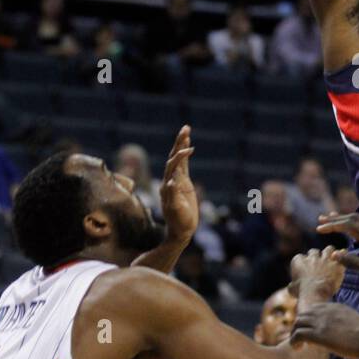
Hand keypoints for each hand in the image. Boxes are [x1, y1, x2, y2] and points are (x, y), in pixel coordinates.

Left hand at [159, 125, 197, 244]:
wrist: (180, 231)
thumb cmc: (178, 222)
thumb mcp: (175, 210)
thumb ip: (173, 196)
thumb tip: (171, 181)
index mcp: (168, 185)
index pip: (172, 166)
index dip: (180, 156)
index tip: (189, 149)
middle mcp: (170, 180)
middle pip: (173, 157)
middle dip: (179, 143)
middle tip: (185, 128)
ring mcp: (177, 181)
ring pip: (178, 159)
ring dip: (182, 144)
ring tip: (186, 130)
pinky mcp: (183, 183)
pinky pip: (184, 166)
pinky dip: (185, 155)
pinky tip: (189, 146)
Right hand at [289, 245, 344, 304]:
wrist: (316, 294)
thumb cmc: (302, 293)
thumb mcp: (292, 290)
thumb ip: (292, 285)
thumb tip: (291, 287)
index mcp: (299, 261)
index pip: (300, 257)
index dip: (303, 263)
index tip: (306, 269)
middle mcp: (312, 257)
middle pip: (314, 251)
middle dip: (316, 256)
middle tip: (319, 264)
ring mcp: (325, 259)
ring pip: (329, 249)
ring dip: (330, 253)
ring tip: (331, 258)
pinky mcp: (336, 264)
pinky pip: (342, 254)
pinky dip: (343, 255)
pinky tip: (344, 256)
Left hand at [290, 301, 358, 358]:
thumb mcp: (356, 323)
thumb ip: (347, 323)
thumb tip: (347, 332)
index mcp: (336, 307)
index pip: (314, 308)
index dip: (309, 319)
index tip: (309, 330)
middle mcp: (326, 311)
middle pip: (303, 314)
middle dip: (299, 325)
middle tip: (301, 339)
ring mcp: (321, 322)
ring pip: (297, 323)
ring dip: (294, 334)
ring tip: (298, 345)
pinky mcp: (318, 334)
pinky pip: (297, 334)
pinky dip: (294, 341)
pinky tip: (298, 348)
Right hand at [316, 211, 358, 290]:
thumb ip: (352, 262)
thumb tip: (334, 254)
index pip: (349, 226)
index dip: (332, 226)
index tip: (318, 228)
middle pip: (354, 219)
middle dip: (336, 219)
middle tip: (321, 219)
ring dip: (345, 220)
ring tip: (332, 220)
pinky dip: (354, 225)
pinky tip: (350, 231)